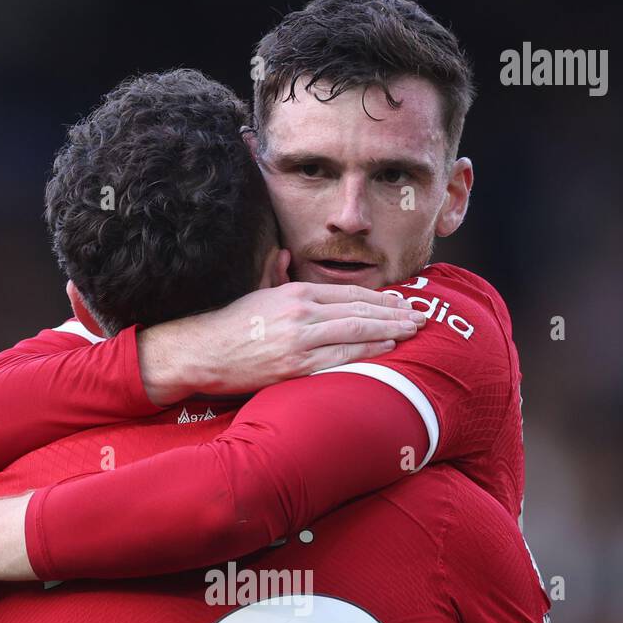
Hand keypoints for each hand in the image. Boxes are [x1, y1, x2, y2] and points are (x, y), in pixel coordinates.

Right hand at [138, 282, 426, 403]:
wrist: (200, 352)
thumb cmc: (229, 326)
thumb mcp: (256, 292)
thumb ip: (276, 275)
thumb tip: (284, 256)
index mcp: (296, 292)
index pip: (349, 293)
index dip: (380, 299)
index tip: (402, 303)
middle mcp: (301, 312)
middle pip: (360, 310)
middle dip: (395, 313)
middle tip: (421, 317)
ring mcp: (299, 339)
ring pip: (356, 331)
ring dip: (390, 331)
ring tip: (413, 331)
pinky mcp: (295, 366)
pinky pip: (340, 357)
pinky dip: (368, 351)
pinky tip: (388, 348)